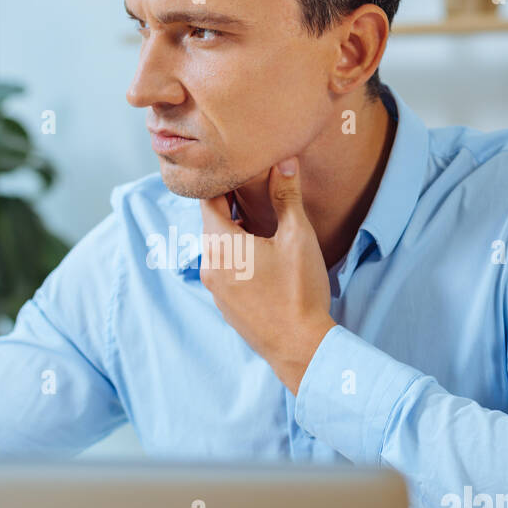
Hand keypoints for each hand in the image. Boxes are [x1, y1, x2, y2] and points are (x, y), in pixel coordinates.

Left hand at [198, 157, 335, 394]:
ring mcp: (214, 288)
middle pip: (211, 223)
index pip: (207, 199)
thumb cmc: (299, 291)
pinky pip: (223, 269)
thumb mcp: (297, 237)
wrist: (299, 347)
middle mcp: (209, 265)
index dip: (222, 181)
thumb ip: (286, 196)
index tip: (238, 169)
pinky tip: (261, 258)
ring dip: (234, 232)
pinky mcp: (225, 305)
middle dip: (229, 205)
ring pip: (217, 247)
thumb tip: (283, 161)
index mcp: (221, 244)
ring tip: (261, 222)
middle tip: (253, 189)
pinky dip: (236, 256)